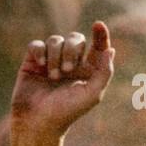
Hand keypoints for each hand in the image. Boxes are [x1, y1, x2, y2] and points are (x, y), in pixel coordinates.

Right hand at [10, 21, 114, 145]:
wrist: (39, 120)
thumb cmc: (68, 110)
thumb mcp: (92, 93)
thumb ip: (104, 72)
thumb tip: (112, 50)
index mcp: (89, 70)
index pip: (98, 46)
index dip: (100, 35)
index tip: (99, 25)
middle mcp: (72, 62)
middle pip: (76, 39)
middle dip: (72, 50)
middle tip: (68, 71)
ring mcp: (52, 60)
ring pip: (56, 40)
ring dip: (56, 55)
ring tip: (54, 76)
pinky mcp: (33, 61)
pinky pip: (37, 44)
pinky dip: (40, 51)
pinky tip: (41, 65)